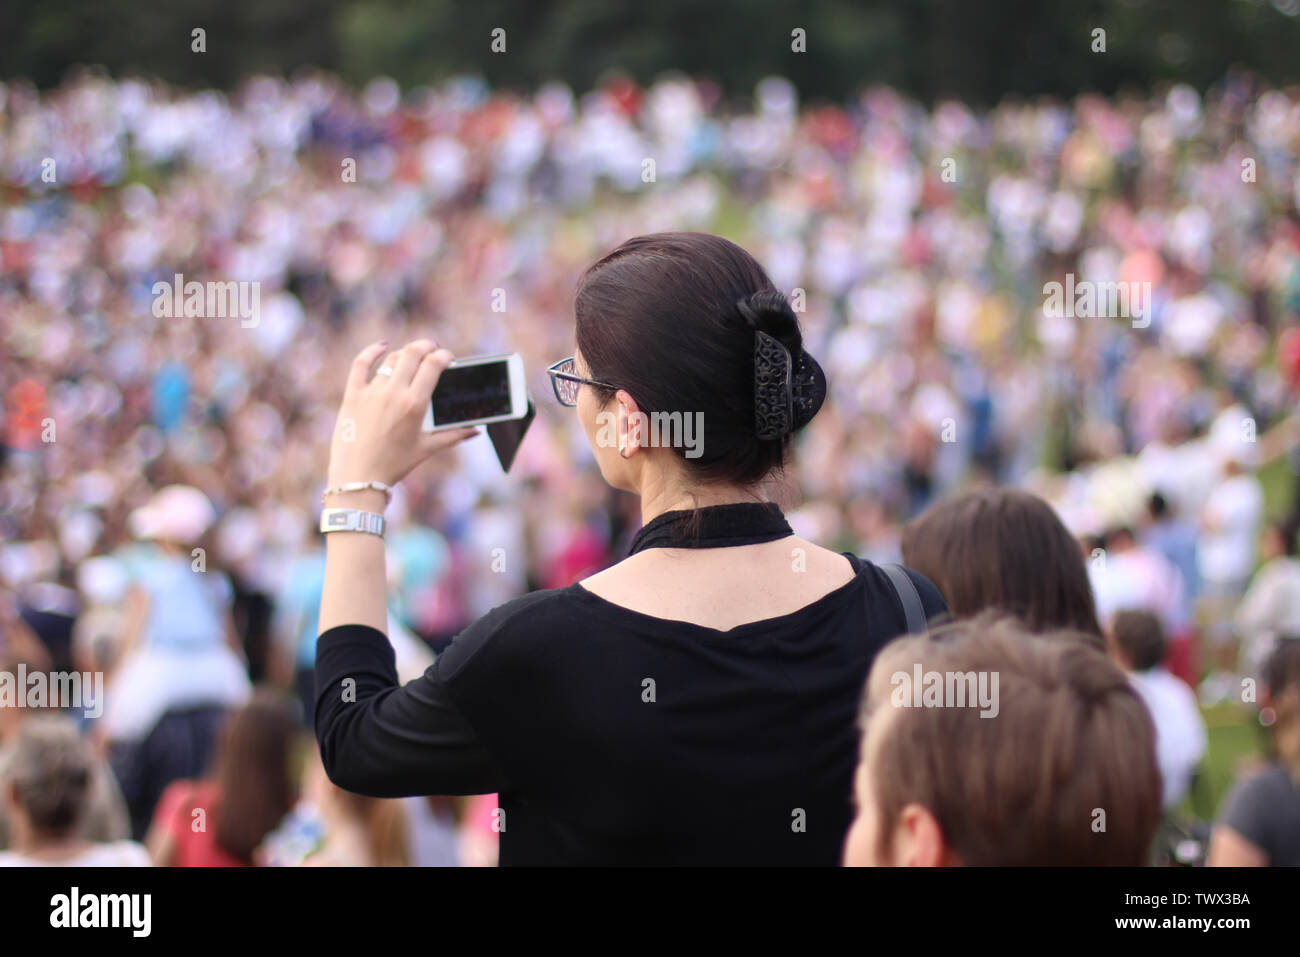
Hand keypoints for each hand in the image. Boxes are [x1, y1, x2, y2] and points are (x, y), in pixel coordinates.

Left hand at [327, 339, 478, 487]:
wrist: (359, 476)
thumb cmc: (395, 464)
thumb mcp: (426, 449)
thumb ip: (453, 436)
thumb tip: (476, 431)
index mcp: (414, 405)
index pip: (433, 365)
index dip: (444, 355)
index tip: (448, 358)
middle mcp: (393, 393)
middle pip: (413, 353)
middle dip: (426, 346)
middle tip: (432, 349)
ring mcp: (371, 392)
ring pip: (392, 359)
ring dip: (406, 352)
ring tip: (413, 355)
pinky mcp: (353, 395)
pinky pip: (360, 365)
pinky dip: (372, 352)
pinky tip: (382, 346)